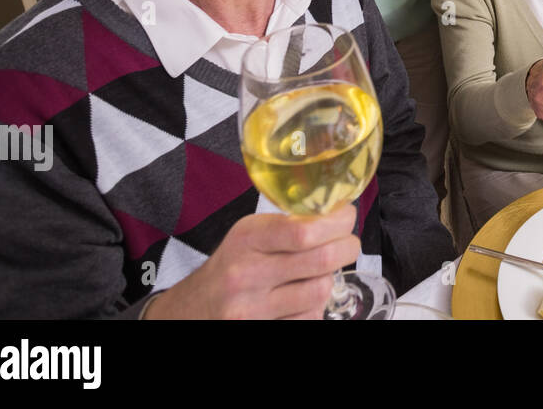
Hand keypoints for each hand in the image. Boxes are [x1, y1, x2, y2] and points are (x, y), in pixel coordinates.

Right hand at [144, 205, 360, 318]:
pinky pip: (310, 317)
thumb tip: (342, 213)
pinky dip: (314, 306)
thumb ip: (291, 223)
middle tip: (347, 244)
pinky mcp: (261, 330)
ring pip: (320, 291)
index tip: (346, 218)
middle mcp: (246, 274)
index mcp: (247, 239)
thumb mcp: (251, 233)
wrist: (195, 308)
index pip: (304, 230)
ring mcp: (252, 310)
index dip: (338, 222)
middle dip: (347, 248)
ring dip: (328, 279)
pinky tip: (301, 298)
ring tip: (318, 272)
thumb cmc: (234, 264)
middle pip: (322, 260)